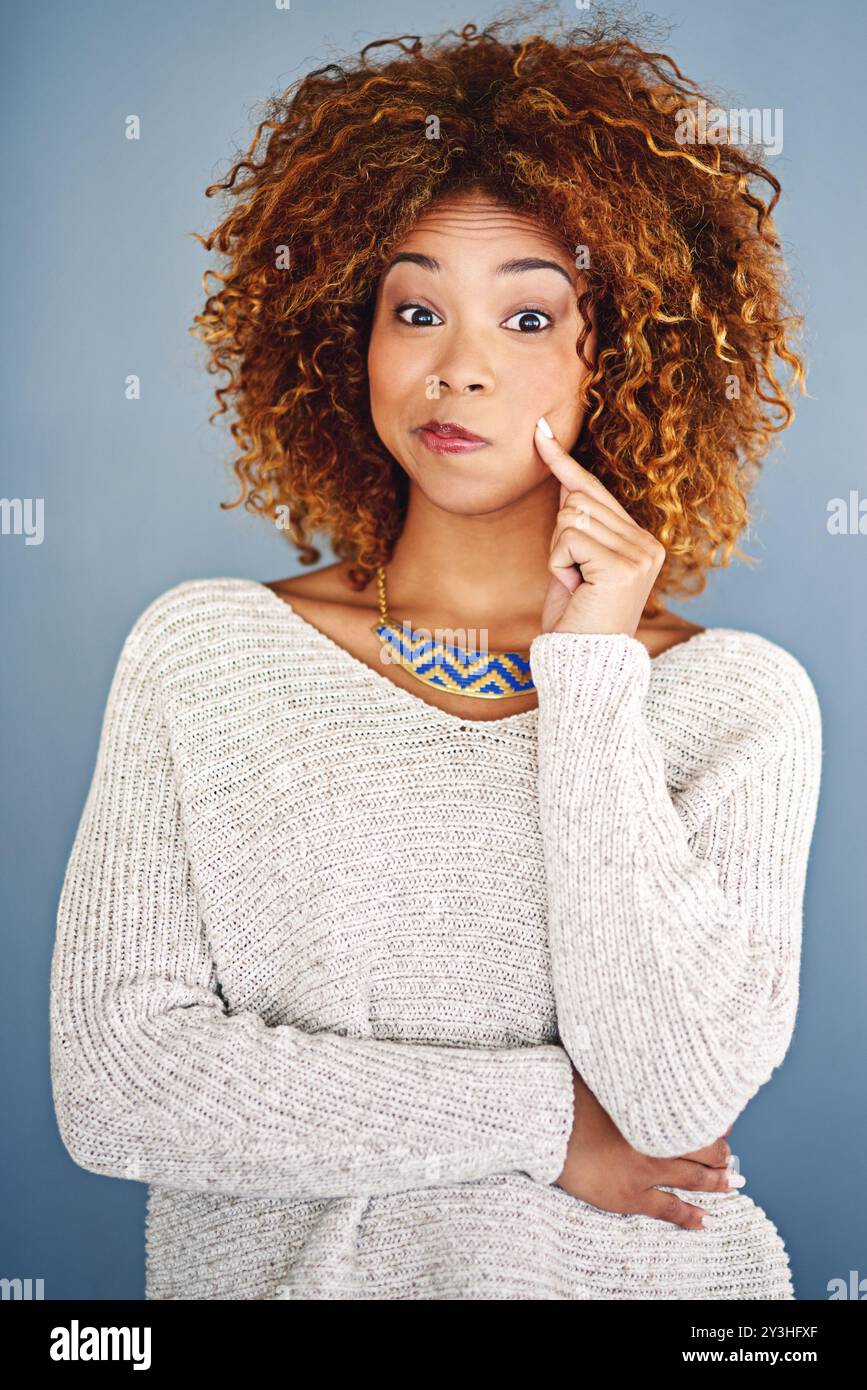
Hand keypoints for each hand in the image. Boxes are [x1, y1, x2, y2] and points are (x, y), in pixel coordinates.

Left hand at [534, 417, 665, 637]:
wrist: (582, 663)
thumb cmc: (576, 619)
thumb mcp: (574, 562)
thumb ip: (577, 522)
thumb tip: (566, 478)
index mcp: (641, 542)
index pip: (596, 491)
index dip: (564, 463)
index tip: (539, 430)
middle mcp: (648, 544)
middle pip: (580, 499)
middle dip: (559, 537)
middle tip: (572, 577)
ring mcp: (640, 553)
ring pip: (571, 516)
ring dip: (558, 552)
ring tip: (575, 585)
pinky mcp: (623, 565)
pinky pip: (568, 537)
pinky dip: (558, 563)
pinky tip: (575, 587)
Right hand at [555, 1067, 735, 1230]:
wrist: (547, 1124)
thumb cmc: (569, 1092)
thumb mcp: (603, 1071)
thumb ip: (625, 1069)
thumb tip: (633, 1048)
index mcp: (655, 1109)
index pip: (697, 1116)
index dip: (714, 1120)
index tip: (723, 1118)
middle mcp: (657, 1140)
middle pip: (703, 1148)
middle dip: (720, 1153)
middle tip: (730, 1155)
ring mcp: (646, 1170)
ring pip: (694, 1179)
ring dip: (716, 1182)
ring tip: (732, 1183)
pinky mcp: (629, 1195)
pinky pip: (668, 1209)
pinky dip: (689, 1216)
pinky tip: (704, 1221)